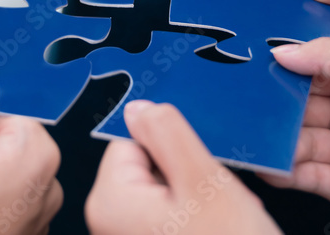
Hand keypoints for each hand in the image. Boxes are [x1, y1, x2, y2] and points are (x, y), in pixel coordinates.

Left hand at [86, 101, 281, 234]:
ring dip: (198, 197)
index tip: (197, 162)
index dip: (171, 145)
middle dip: (186, 173)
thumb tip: (139, 106)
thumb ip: (167, 133)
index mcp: (109, 200)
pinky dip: (199, 218)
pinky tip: (219, 230)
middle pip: (146, 166)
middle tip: (213, 199)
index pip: (131, 139)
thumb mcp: (204, 179)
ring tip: (221, 220)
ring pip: (165, 192)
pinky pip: (172, 217)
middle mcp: (108, 224)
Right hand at [266, 38, 329, 234]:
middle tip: (244, 96)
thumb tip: (282, 50)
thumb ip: (328, 58)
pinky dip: (282, 169)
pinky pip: (302, 175)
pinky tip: (266, 162)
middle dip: (274, 104)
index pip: (314, 70)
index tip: (256, 58)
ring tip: (251, 131)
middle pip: (300, 106)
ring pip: (296, 139)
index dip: (287, 65)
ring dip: (275, 137)